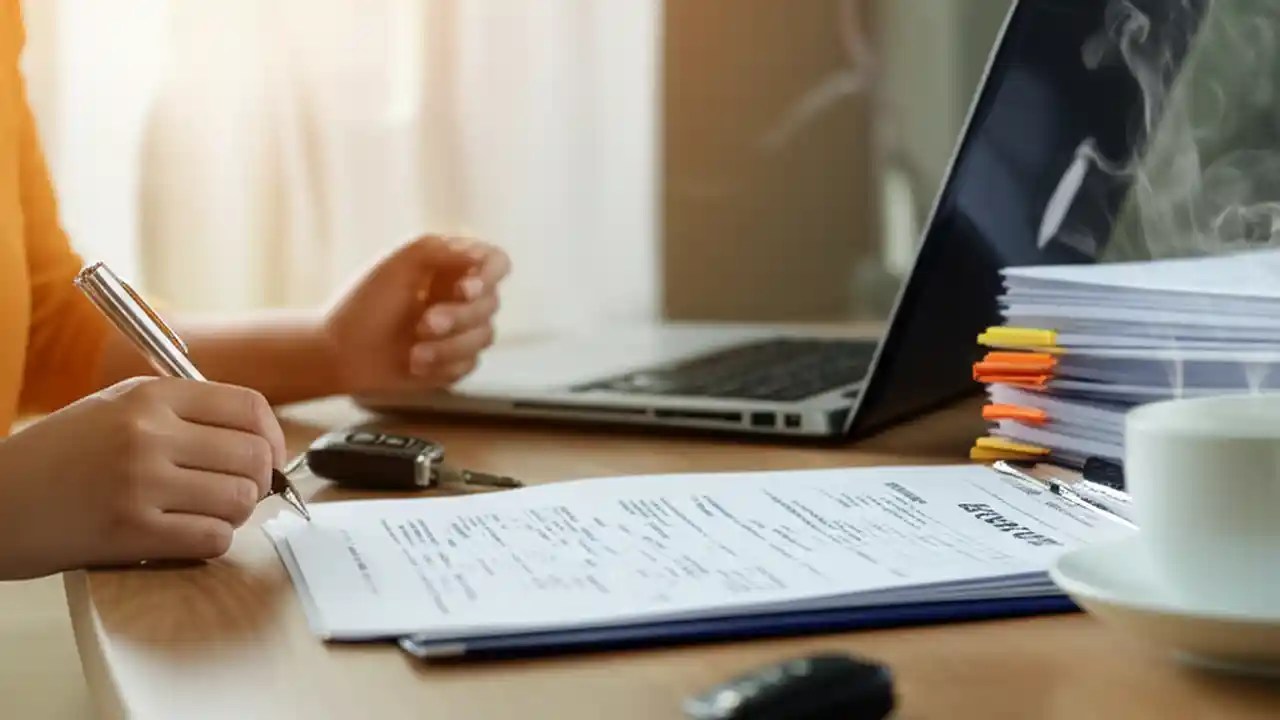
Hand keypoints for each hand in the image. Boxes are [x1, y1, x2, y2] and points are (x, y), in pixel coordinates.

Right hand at [0, 377, 285, 579]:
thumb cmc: (59, 457)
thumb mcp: (116, 407)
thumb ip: (183, 412)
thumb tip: (259, 438)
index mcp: (150, 395)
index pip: (248, 407)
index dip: (273, 437)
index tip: (270, 457)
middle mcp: (148, 432)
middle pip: (253, 457)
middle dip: (258, 481)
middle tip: (235, 493)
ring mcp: (140, 482)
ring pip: (239, 500)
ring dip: (234, 514)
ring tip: (205, 514)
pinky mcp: (131, 531)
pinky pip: (212, 538)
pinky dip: (212, 541)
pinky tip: (186, 536)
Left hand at [321, 235, 509, 394]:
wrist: (341, 352)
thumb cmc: (365, 303)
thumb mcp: (397, 263)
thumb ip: (440, 249)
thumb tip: (479, 255)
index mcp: (452, 266)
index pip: (496, 262)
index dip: (489, 275)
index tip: (463, 289)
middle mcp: (462, 296)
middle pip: (491, 302)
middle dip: (458, 317)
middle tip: (423, 324)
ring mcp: (461, 331)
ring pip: (485, 336)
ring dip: (449, 346)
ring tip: (414, 354)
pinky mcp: (455, 362)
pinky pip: (470, 364)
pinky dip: (443, 365)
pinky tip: (416, 365)